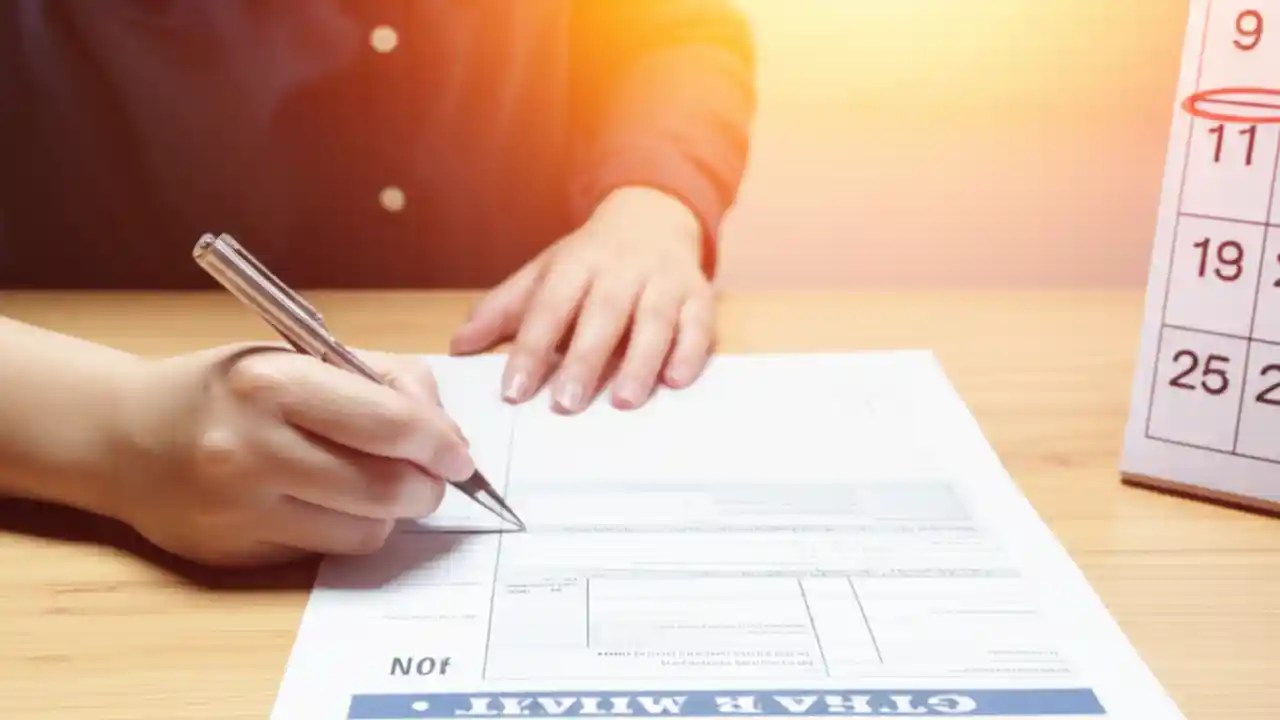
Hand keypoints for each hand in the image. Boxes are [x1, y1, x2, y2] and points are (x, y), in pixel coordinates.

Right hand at [109, 346, 471, 566]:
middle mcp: (252, 448)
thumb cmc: (227, 389)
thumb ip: (380, 381)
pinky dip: (347, 530)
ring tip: (376, 486)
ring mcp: (241, 508)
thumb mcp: (297, 356)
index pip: (391, 424)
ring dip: (391, 513)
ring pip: (365, 531)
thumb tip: (447, 435)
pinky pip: (326, 552)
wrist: (124, 436)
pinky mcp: (235, 552)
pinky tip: (328, 504)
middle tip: (432, 476)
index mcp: (272, 382)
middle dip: (428, 486)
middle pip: (387, 488)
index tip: (460, 452)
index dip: (441, 443)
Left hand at [450, 186, 715, 412]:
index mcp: (575, 264)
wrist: (652, 216)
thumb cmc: (591, 259)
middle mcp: (621, 270)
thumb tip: (459, 346)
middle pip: (603, 313)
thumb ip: (503, 310)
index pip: (549, 306)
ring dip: (641, 361)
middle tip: (567, 403)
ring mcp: (663, 281)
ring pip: (654, 320)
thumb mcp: (544, 273)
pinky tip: (675, 380)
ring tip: (624, 401)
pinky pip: (698, 323)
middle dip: (585, 359)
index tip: (514, 390)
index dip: (530, 348)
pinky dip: (690, 352)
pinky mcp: (698, 295)